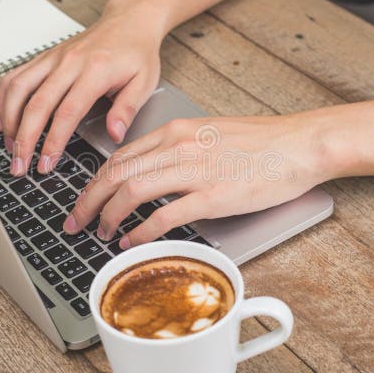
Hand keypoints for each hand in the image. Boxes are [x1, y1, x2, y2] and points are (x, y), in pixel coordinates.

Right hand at [0, 0, 164, 175]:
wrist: (128, 21)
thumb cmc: (136, 52)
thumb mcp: (144, 82)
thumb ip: (127, 110)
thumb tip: (115, 134)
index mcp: (95, 71)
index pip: (67, 112)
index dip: (53, 141)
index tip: (46, 164)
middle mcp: (69, 63)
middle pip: (37, 105)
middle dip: (24, 139)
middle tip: (19, 166)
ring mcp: (53, 58)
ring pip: (18, 89)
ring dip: (9, 121)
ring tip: (9, 147)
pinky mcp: (44, 57)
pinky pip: (15, 77)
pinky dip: (3, 99)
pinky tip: (3, 119)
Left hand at [62, 116, 329, 248]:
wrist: (298, 144)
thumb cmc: (260, 143)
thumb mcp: (209, 134)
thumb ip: (176, 151)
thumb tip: (150, 175)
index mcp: (175, 131)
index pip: (120, 156)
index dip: (94, 181)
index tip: (84, 199)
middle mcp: (178, 146)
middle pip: (116, 172)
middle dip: (88, 200)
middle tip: (75, 221)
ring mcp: (195, 170)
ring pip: (131, 190)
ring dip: (108, 215)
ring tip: (99, 233)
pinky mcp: (213, 195)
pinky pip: (164, 215)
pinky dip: (140, 231)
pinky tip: (130, 242)